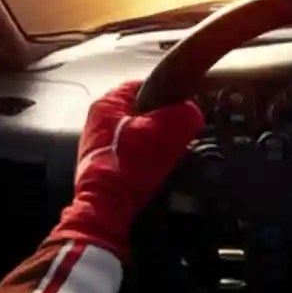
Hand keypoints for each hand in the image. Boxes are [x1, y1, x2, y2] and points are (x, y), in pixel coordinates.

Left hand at [50, 80, 202, 261]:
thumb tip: (193, 112)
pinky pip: (131, 151)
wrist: (106, 208)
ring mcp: (98, 141)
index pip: (147, 84)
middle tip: (177, 134)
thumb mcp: (166, 132)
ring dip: (154, 141)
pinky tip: (153, 168)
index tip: (183, 109)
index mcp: (108, 102)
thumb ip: (186, 113)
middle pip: (143, 110)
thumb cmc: (129, 167)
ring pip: (139, 132)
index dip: (170, 95)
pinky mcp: (102, 162)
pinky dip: (144, 157)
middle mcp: (98, 118)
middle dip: (162, 122)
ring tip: (167, 154)